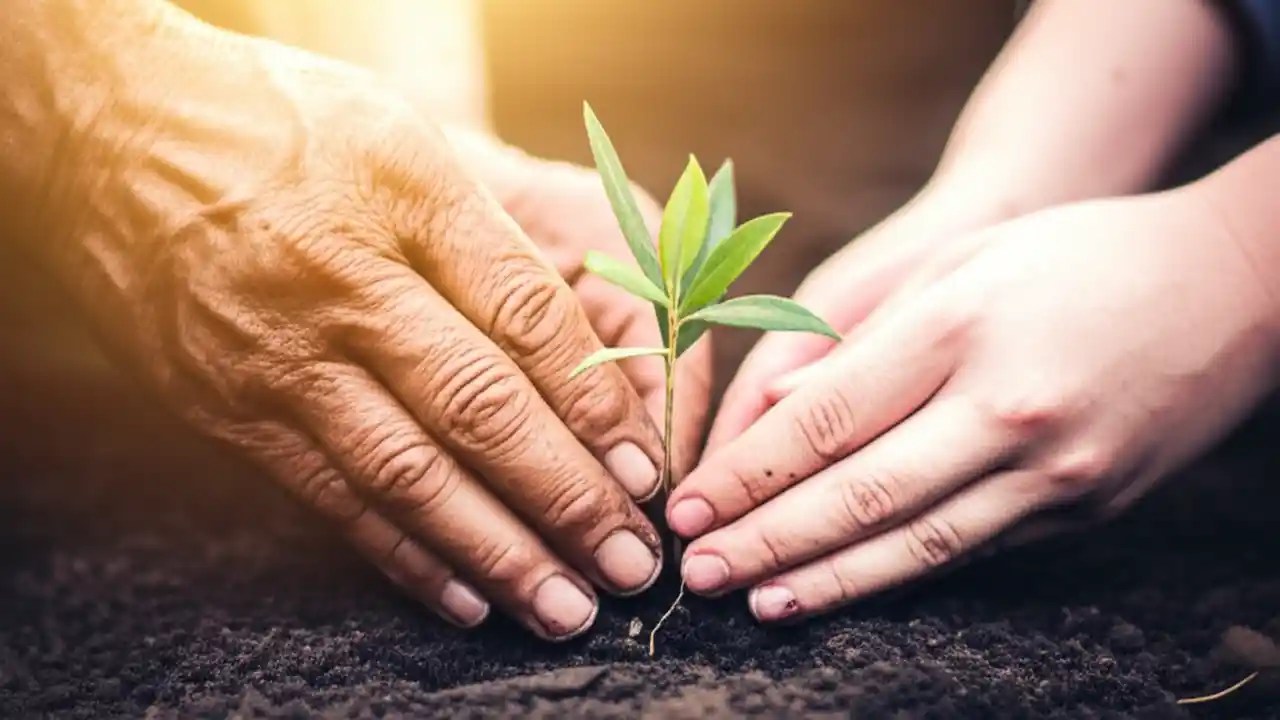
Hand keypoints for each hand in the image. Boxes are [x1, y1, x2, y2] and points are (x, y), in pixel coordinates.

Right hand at [16, 6, 668, 638]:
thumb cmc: (275, 123)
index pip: (525, 316)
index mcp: (402, 201)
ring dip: (497, 551)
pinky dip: (406, 557)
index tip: (646, 470)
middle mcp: (342, 285)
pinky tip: (466, 597)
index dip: (598, 403)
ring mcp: (280, 358)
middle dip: (566, 497)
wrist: (105, 134)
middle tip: (630, 563)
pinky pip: (332, 499)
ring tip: (565, 606)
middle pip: (477, 408)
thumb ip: (484, 238)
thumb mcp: (399, 139)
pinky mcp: (230, 412)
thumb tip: (577, 348)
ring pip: (408, 475)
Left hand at [668, 189, 1279, 621]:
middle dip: (767, 539)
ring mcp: (1053, 468)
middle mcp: (1006, 407)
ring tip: (757, 601)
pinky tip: (846, 588)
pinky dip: (900, 574)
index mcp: (962, 328)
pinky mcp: (1083, 506)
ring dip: (827, 581)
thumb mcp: (957, 265)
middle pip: (859, 494)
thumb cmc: (1072, 254)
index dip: (750, 472)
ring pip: (916, 544)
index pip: (827, 420)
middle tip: (699, 571)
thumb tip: (776, 413)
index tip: (692, 504)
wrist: (1230, 286)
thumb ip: (862, 341)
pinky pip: (972, 550)